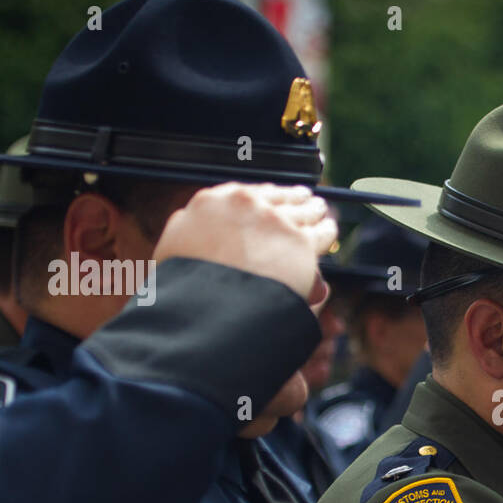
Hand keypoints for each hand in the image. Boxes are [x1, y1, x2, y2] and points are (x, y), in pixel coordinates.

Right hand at [154, 182, 336, 301]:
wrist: (208, 307)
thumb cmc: (187, 287)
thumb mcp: (172, 249)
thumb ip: (185, 229)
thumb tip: (188, 221)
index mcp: (210, 203)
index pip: (245, 194)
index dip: (263, 199)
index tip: (271, 200)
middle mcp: (245, 204)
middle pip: (278, 197)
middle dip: (292, 198)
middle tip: (304, 199)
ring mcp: (274, 221)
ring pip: (302, 210)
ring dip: (313, 210)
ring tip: (320, 211)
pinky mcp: (299, 243)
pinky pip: (321, 232)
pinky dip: (327, 230)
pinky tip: (329, 228)